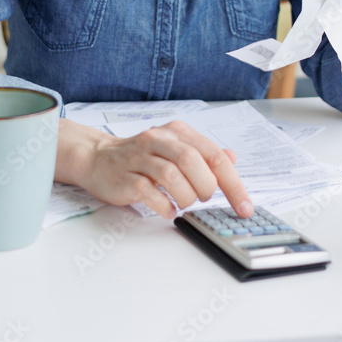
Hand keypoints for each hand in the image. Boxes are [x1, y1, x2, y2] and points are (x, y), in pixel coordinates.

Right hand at [55, 118, 253, 219]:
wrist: (97, 158)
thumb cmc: (141, 157)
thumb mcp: (175, 149)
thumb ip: (203, 154)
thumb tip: (231, 159)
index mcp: (177, 132)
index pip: (214, 155)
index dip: (233, 184)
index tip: (244, 207)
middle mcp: (159, 140)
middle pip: (193, 160)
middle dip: (206, 187)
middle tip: (203, 198)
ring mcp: (140, 158)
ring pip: (172, 175)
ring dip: (186, 197)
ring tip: (184, 203)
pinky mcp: (126, 177)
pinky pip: (150, 193)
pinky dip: (165, 205)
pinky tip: (168, 209)